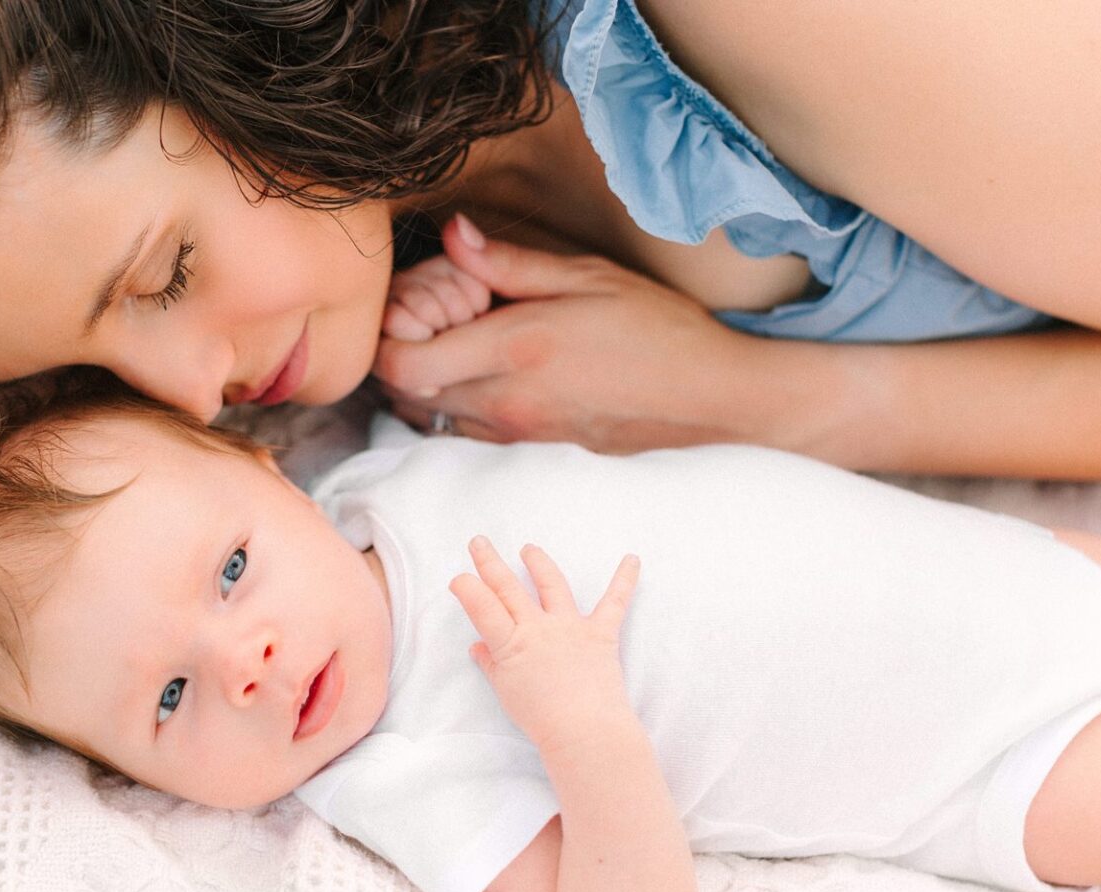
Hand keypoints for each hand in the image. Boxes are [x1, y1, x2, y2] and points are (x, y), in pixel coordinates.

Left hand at [373, 215, 761, 452]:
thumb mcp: (586, 277)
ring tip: (467, 339)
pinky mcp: (530, 448)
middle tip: (440, 313)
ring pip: (431, 414)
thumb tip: (451, 235)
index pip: (400, 364)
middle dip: (405, 349)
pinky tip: (495, 366)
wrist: (710, 397)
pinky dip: (459, 398)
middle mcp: (504, 403)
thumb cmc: (657, 329)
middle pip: (404, 391)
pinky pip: (467, 427)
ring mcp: (516, 433)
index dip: (389, 332)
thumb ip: (508, 263)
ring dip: (431, 377)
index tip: (418, 300)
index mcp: (514, 351)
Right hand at [449, 536, 640, 750]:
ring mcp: (571, 626)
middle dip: (490, 562)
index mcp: (511, 643)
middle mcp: (539, 626)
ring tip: (529, 549)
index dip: (468, 588)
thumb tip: (478, 646)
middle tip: (479, 541)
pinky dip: (625, 579)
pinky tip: (632, 559)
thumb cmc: (542, 719)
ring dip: (538, 563)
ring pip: (552, 584)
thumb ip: (491, 665)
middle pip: (509, 587)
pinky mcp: (601, 633)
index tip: (459, 578)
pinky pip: (614, 602)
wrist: (586, 732)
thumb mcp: (506, 692)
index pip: (482, 606)